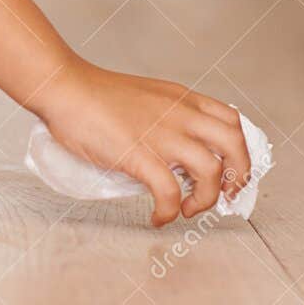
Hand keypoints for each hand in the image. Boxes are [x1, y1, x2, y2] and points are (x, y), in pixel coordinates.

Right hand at [35, 60, 252, 226]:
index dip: (240, 151)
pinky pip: (169, 193)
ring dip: (206, 199)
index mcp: (181, 99)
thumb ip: (166, 116)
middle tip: (224, 196)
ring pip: (211, 171)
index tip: (230, 172)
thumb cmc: (94, 95)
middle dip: (238, 176)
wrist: (64, 88)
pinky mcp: (138, 155)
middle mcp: (179, 114)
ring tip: (187, 209)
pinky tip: (158, 217)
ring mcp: (161, 134)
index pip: (232, 120)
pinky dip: (169, 212)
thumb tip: (176, 152)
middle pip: (234, 144)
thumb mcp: (146, 96)